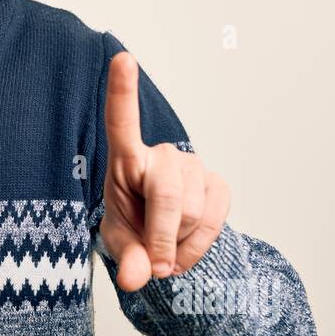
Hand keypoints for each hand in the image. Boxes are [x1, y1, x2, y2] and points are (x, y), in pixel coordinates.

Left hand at [99, 51, 230, 290]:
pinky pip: (216, 220)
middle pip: (167, 194)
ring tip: (164, 250)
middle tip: (155, 268)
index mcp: (125, 159)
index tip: (122, 56)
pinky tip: (183, 250)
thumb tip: (135, 278)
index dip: (122, 90)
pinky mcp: (217, 185)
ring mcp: (193, 167)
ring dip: (178, 245)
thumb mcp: (117, 243)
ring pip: (193, 212)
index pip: (122, 121)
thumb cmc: (130, 228)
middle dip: (161, 236)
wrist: (159, 239)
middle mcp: (161, 155)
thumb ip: (124, 258)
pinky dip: (198, 248)